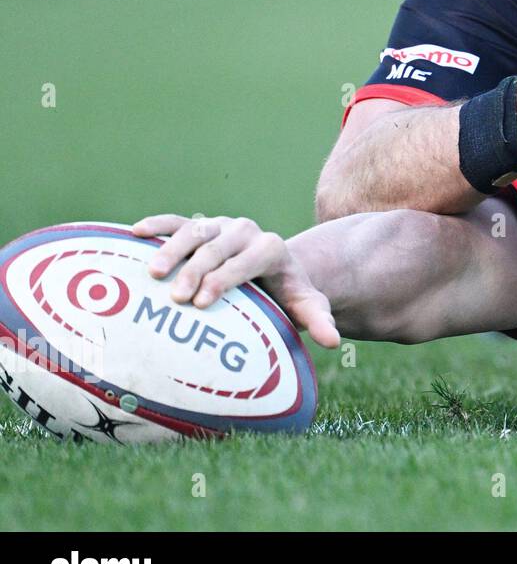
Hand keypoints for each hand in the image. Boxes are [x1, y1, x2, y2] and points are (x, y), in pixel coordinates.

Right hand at [131, 214, 340, 348]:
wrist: (272, 272)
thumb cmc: (284, 295)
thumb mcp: (304, 306)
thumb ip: (319, 320)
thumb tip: (335, 342)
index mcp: (271, 248)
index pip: (248, 259)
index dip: (226, 277)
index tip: (204, 301)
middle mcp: (246, 231)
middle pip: (218, 246)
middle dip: (197, 270)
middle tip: (176, 297)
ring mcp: (220, 225)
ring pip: (194, 231)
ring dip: (172, 249)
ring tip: (153, 274)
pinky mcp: (200, 225)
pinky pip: (175, 221)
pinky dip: (157, 225)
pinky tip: (135, 232)